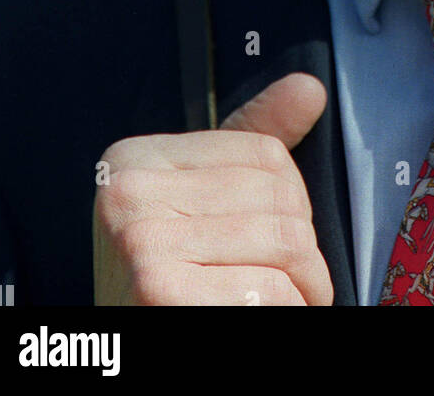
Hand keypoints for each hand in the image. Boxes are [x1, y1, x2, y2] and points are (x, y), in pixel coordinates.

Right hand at [93, 72, 332, 305]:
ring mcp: (139, 239)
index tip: (277, 240)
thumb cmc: (171, 282)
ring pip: (284, 243)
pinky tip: (266, 318)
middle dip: (304, 249)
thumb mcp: (198, 204)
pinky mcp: (157, 290)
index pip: (266, 152)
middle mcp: (129, 192)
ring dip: (305, 287)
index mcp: (135, 157)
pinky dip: (288, 310)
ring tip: (291, 303)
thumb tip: (309, 87)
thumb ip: (249, 146)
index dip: (294, 203)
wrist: (124, 346)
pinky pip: (269, 290)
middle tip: (298, 283)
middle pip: (279, 197)